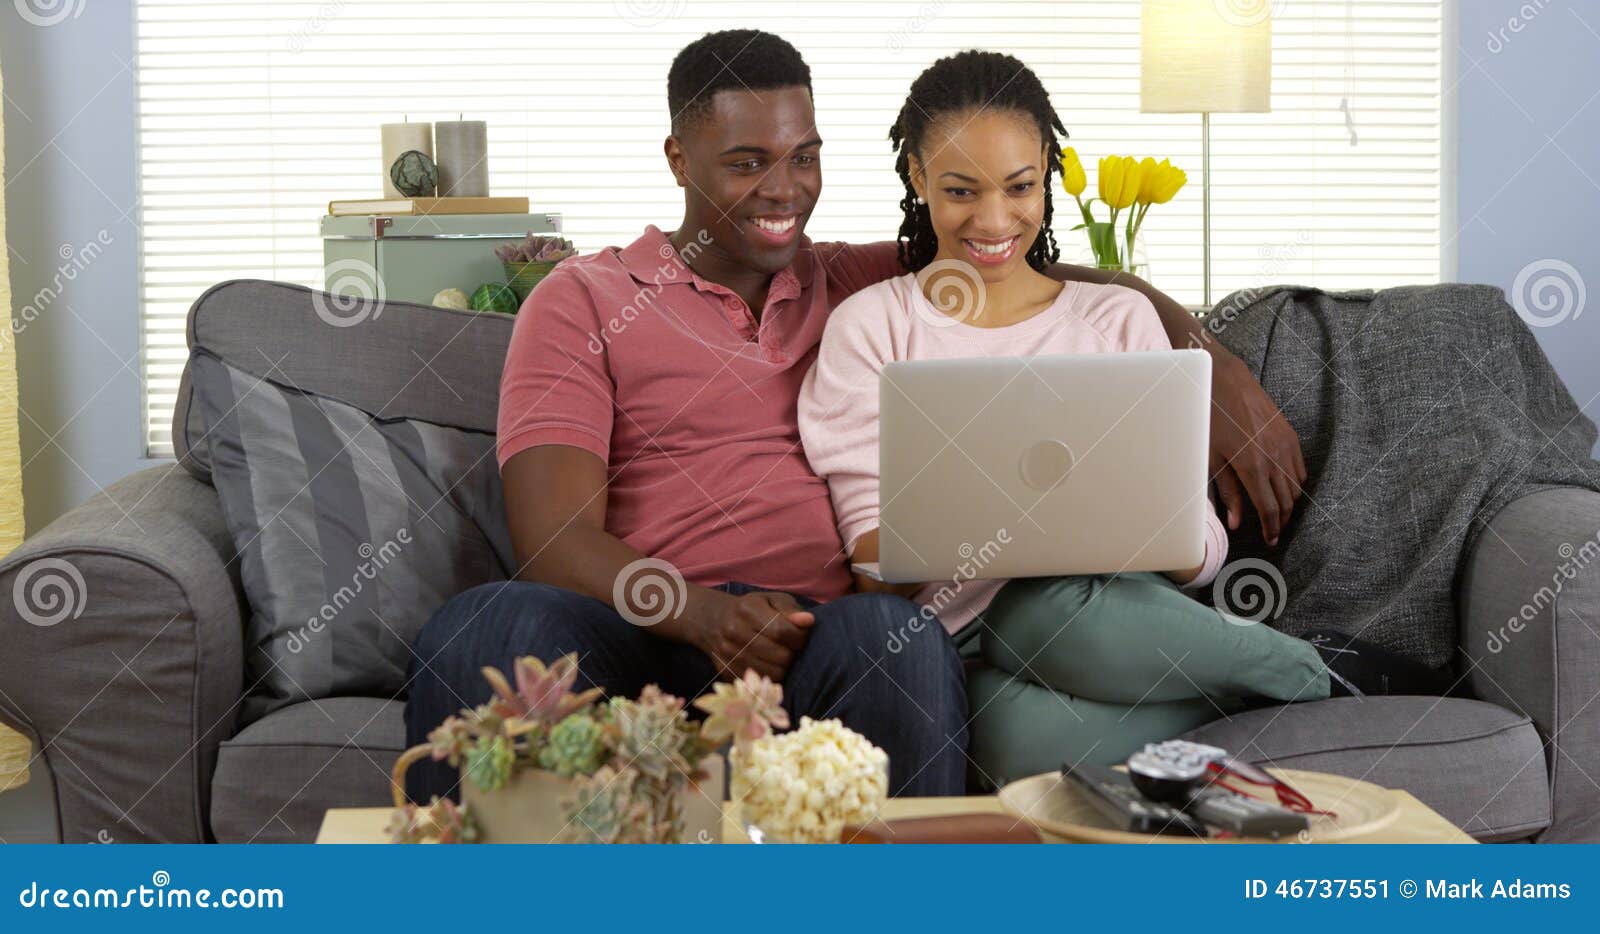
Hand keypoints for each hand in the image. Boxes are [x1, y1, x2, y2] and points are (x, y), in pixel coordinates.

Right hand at [692, 590, 813, 682]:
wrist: (713, 621)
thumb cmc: (751, 609)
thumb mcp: (771, 600)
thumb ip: (791, 610)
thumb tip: (808, 621)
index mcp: (747, 610)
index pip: (783, 631)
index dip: (800, 636)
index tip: (800, 634)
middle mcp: (734, 632)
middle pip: (780, 656)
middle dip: (792, 653)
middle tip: (789, 646)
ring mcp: (728, 655)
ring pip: (773, 673)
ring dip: (783, 667)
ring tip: (779, 655)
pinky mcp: (727, 672)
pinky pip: (761, 684)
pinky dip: (769, 677)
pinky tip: (767, 664)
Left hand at [1208, 350, 1307, 546]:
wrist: (1223, 379)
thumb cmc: (1209, 417)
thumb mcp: (1211, 458)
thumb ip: (1228, 492)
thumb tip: (1237, 522)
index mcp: (1252, 466)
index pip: (1269, 508)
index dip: (1272, 528)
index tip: (1271, 540)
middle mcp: (1274, 457)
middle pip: (1286, 500)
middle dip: (1282, 520)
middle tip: (1274, 532)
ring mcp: (1285, 444)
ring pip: (1296, 485)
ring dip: (1290, 502)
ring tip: (1279, 513)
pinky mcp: (1289, 433)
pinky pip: (1300, 466)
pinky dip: (1295, 481)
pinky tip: (1285, 487)